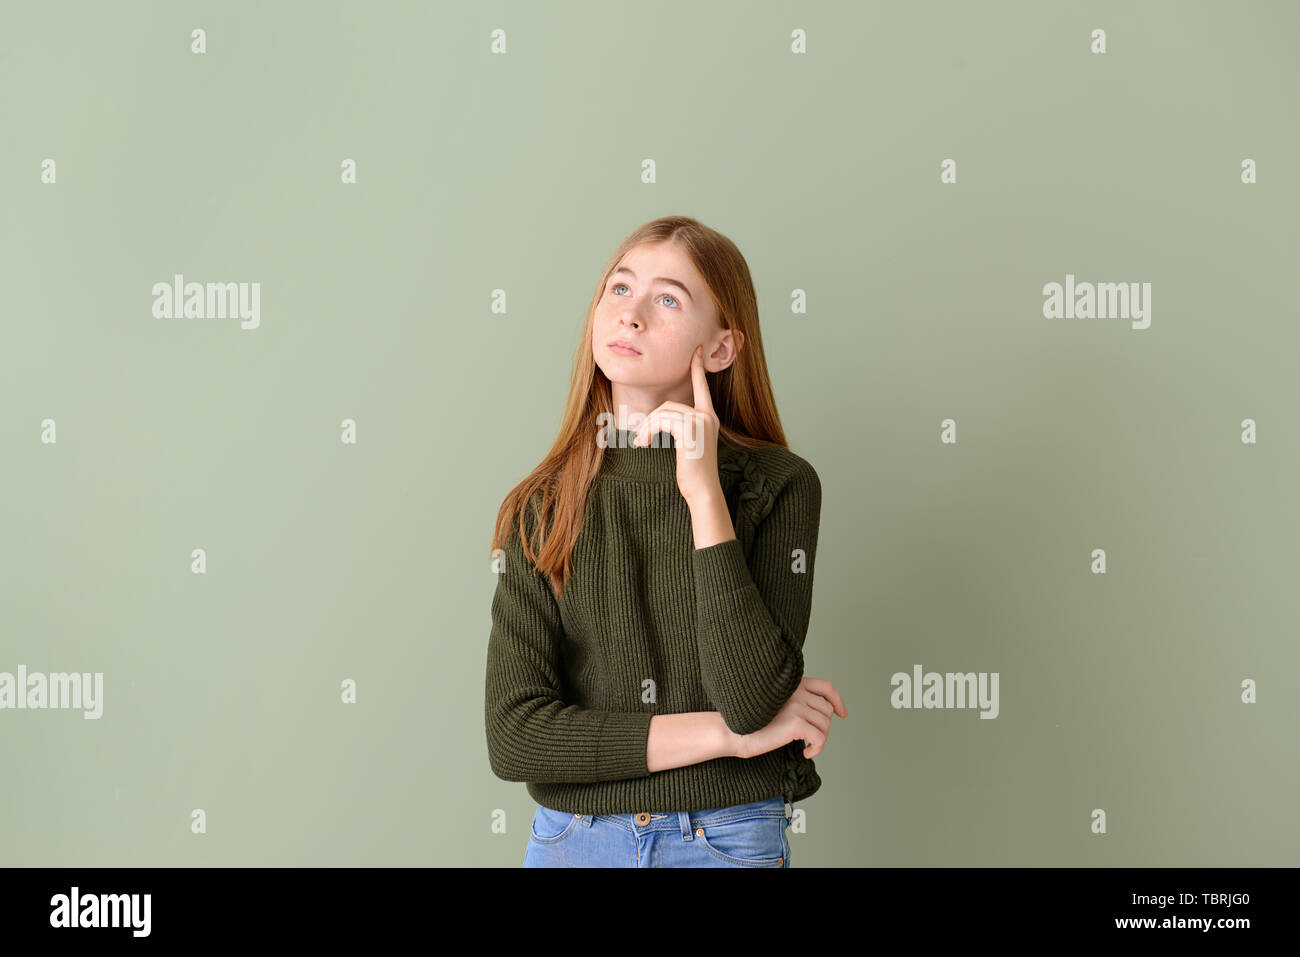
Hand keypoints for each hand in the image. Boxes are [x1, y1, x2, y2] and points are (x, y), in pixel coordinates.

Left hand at [632, 345, 721, 505]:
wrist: (703, 490)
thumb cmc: (694, 473)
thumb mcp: (689, 446)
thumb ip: (681, 428)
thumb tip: (659, 419)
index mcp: (709, 418)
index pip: (702, 388)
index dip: (697, 370)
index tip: (695, 351)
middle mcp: (708, 417)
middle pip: (669, 405)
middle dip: (651, 420)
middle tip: (640, 439)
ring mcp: (700, 422)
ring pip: (663, 412)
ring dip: (647, 427)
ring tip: (641, 443)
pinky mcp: (690, 430)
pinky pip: (661, 421)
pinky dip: (648, 430)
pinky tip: (645, 444)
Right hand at [734, 677, 847, 759]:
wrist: (733, 731)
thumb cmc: (752, 722)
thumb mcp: (777, 705)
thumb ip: (796, 702)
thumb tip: (822, 715)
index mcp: (793, 684)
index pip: (826, 687)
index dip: (838, 701)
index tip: (842, 714)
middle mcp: (796, 692)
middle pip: (827, 710)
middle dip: (824, 727)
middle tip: (811, 739)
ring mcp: (797, 706)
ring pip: (826, 725)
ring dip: (820, 739)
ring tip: (806, 746)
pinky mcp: (796, 723)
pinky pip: (820, 739)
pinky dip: (817, 749)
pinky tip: (806, 753)